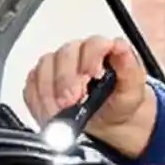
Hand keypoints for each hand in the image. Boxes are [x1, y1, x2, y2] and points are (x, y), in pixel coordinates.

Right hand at [23, 36, 153, 153]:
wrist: (111, 120)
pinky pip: (31, 85)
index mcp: (100, 49)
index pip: (91, 43)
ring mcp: (57, 66)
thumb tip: (120, 47)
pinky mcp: (42, 82)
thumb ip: (128, 67)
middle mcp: (77, 53)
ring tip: (60, 113)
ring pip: (43, 69)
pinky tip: (49, 114)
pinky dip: (37, 101)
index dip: (89, 59)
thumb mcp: (133, 87)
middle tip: (72, 102)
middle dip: (66, 81)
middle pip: (63, 56)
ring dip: (49, 94)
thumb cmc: (121, 100)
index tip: (90, 77)